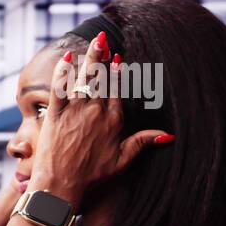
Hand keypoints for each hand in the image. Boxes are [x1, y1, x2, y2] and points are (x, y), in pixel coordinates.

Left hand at [30, 32, 171, 206]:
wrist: (62, 186)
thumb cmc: (92, 177)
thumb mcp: (123, 161)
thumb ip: (143, 143)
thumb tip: (169, 135)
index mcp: (114, 121)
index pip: (117, 90)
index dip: (116, 72)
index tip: (117, 57)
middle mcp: (97, 112)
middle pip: (101, 79)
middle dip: (102, 56)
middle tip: (103, 38)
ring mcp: (76, 112)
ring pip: (84, 79)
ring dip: (89, 58)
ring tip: (93, 41)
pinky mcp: (56, 115)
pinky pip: (60, 88)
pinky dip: (63, 71)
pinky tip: (68, 57)